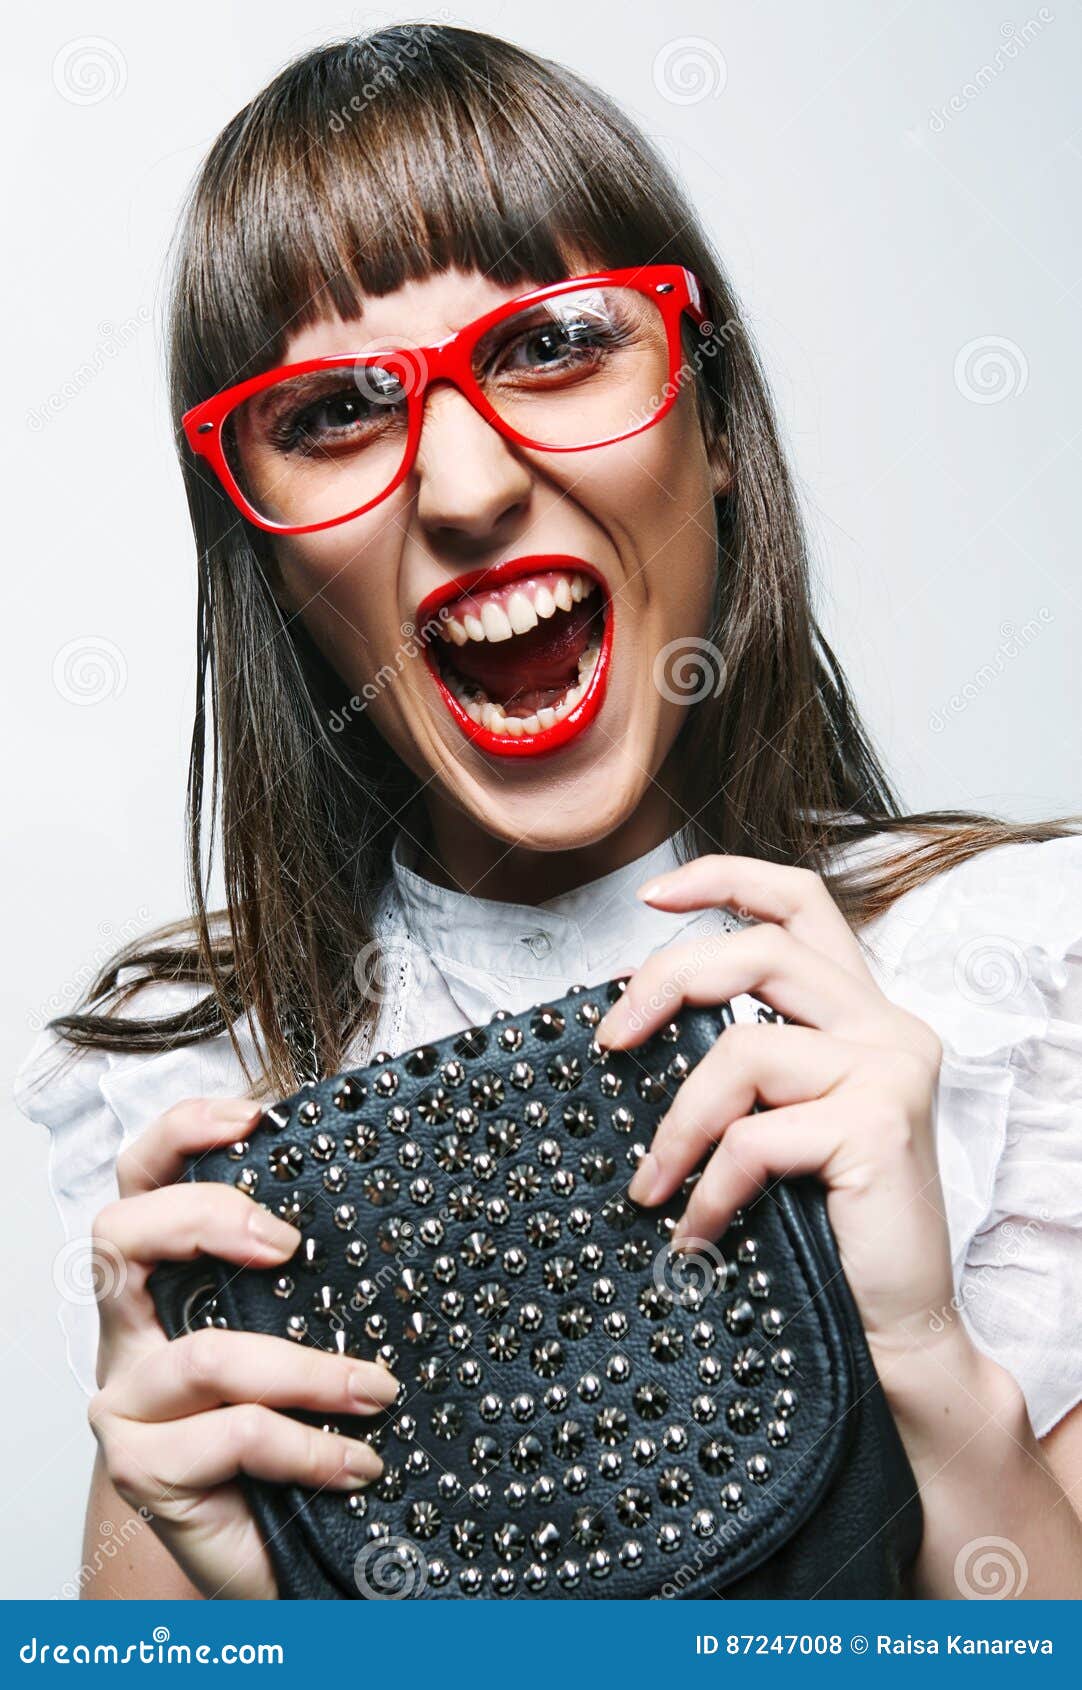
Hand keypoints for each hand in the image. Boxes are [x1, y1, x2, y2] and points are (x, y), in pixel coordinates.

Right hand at [88, 1097, 396, 1598]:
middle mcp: (131, 1333)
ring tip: (379, 1390)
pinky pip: (235, 1436)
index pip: (143, 1182)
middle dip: (209, 1219)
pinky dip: (311, 1445)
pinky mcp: (143, 1470)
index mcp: (165, 1282)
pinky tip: (359, 1461)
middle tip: (289, 1244)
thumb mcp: (303, 1336)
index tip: (252, 1117)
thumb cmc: (293, 1431)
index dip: (182, 1134)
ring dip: (311, 1371)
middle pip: (121, 1235)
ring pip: (207, 1355)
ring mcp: (128, 1403)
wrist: (275, 1555)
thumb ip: (313, 1279)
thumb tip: (393, 1198)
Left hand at [595, 854, 954, 1362]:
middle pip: (761, 950)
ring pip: (743, 1048)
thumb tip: (639, 1018)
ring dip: (678, 1125)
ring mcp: (890, 1071)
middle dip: (669, 980)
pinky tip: (696, 1232)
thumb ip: (746, 1060)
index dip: (727, 880)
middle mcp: (889, 1026)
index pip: (802, 902)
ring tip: (651, 1187)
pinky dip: (708, 1189)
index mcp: (864, 1013)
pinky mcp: (878, 1126)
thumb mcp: (782, 1119)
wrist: (894, 1330)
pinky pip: (754, 1138)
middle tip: (611, 1038)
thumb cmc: (827, 1226)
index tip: (652, 897)